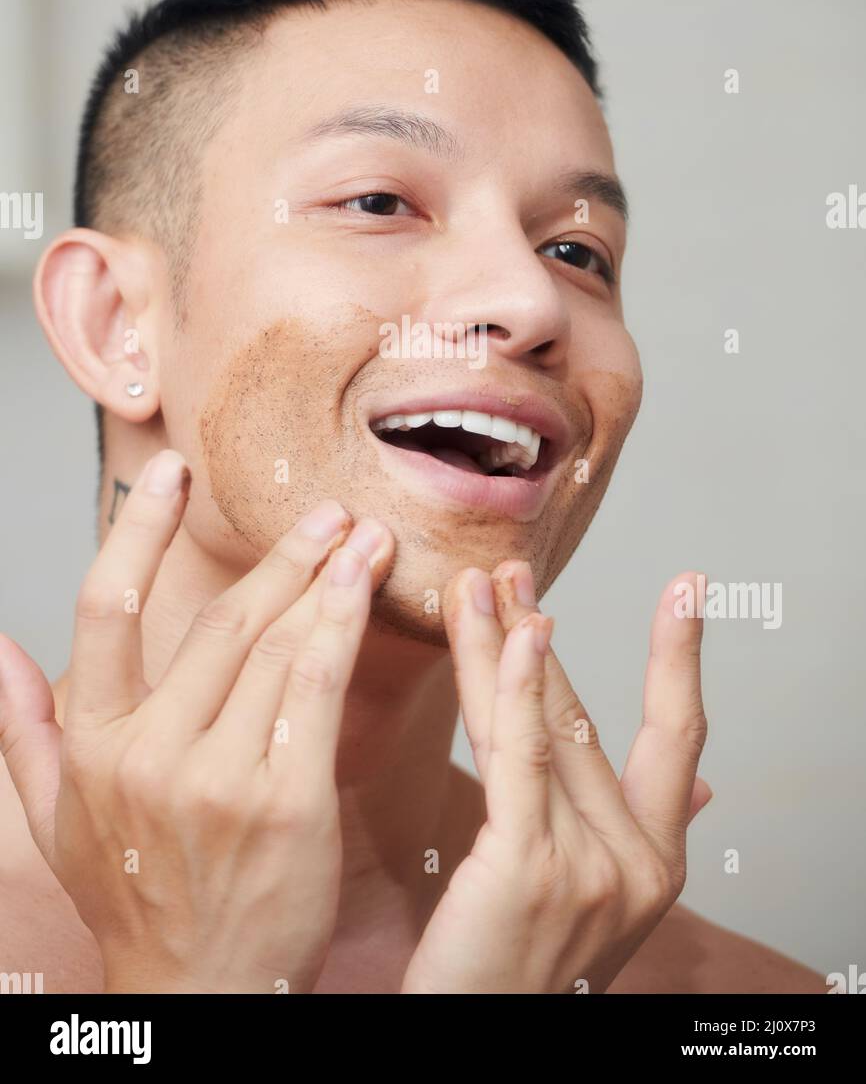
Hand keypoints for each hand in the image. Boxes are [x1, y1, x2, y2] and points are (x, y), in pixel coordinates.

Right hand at [0, 449, 393, 993]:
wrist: (201, 993)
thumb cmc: (135, 897)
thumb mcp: (57, 820)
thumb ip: (24, 731)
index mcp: (94, 746)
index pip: (104, 610)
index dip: (141, 532)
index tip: (175, 472)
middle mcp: (149, 754)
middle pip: (216, 622)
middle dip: (277, 556)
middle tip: (324, 510)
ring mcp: (217, 778)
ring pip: (272, 647)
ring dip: (321, 579)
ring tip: (360, 536)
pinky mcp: (284, 804)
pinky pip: (313, 692)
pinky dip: (340, 628)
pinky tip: (363, 586)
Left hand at [401, 561, 710, 993]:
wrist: (478, 1047)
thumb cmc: (519, 971)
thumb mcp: (600, 907)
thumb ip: (643, 833)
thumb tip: (703, 784)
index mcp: (656, 863)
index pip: (678, 737)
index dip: (683, 658)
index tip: (687, 589)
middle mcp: (637, 862)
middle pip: (586, 718)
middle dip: (542, 635)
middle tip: (509, 571)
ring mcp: (589, 865)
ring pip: (544, 724)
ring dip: (506, 643)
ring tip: (477, 584)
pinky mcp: (528, 867)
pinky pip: (520, 755)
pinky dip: (515, 684)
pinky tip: (508, 632)